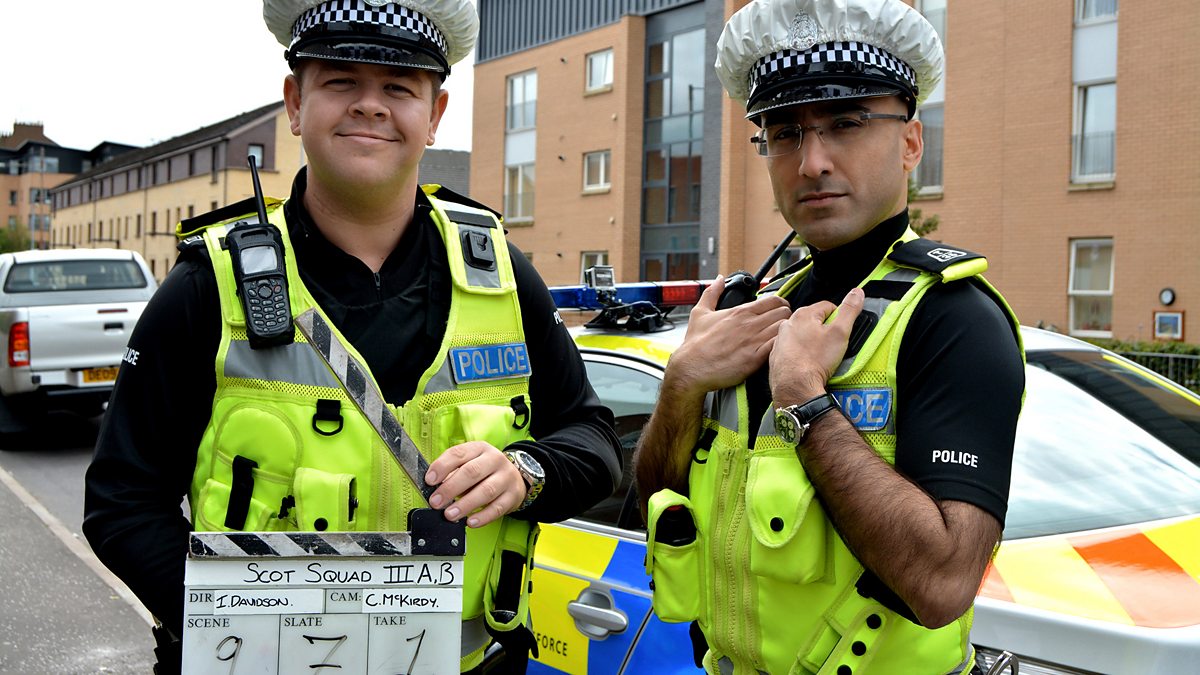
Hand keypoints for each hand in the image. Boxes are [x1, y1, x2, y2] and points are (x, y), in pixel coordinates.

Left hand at [424, 442, 525, 527]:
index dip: (442, 466)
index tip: (429, 480)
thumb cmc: (485, 471)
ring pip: (486, 491)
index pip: (459, 453)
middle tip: (436, 502)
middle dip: (450, 488)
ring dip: (465, 505)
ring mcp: (506, 477)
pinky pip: (497, 508)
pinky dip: (482, 517)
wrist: (515, 477)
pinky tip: (470, 522)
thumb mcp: (469, 463)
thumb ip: (452, 472)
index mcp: (479, 448)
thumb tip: (434, 488)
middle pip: (472, 472)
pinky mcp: (513, 495)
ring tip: (450, 514)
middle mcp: (495, 460)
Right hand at [666, 275, 790, 395]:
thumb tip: (719, 280)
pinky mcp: (754, 359)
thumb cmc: (695, 344)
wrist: (691, 369)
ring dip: (786, 333)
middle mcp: (749, 324)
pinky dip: (781, 347)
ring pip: (784, 329)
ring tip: (780, 339)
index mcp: (739, 312)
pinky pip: (778, 347)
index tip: (778, 311)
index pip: (774, 300)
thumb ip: (712, 293)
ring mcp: (753, 342)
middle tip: (780, 325)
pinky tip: (775, 351)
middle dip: (786, 317)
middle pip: (784, 313)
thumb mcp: (700, 312)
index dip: (780, 304)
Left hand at [769, 287, 863, 404]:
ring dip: (811, 342)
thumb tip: (856, 293)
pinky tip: (807, 363)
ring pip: (802, 336)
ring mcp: (780, 340)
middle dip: (824, 331)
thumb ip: (849, 310)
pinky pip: (792, 350)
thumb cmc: (815, 360)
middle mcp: (788, 324)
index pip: (828, 307)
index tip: (842, 330)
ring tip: (820, 356)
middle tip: (832, 346)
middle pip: (813, 321)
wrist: (795, 386)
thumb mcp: (840, 332)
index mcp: (803, 315)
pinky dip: (800, 354)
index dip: (839, 318)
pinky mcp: (776, 356)